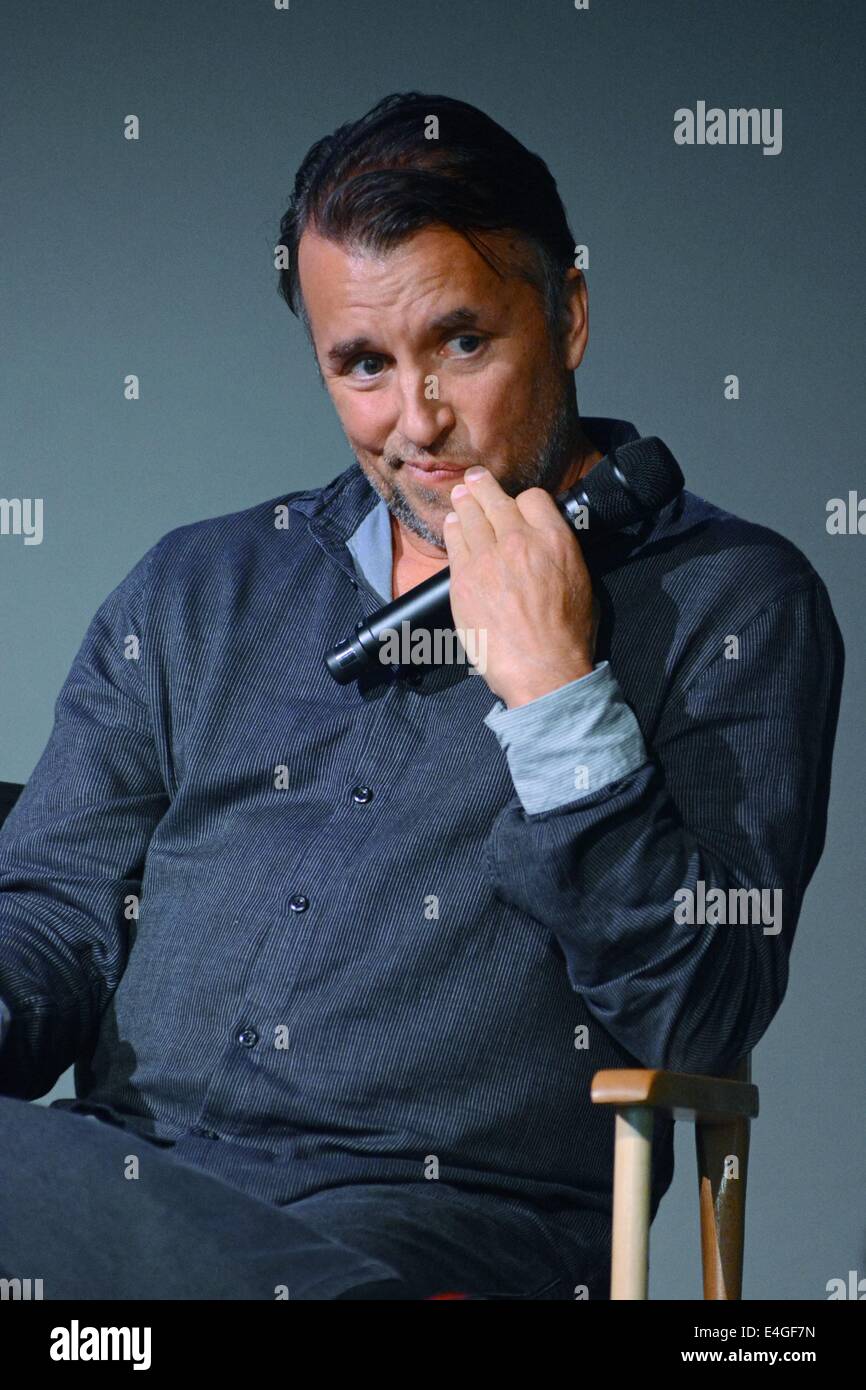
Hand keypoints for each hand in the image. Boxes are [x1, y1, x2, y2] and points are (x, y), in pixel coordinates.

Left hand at [442, 466, 596, 707]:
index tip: (516, 505)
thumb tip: (546, 542)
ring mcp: (487, 559)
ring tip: (461, 497)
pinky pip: (454, 543)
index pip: (533, 498)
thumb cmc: (567, 636)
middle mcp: (519, 541)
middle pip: (495, 499)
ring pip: (469, 516)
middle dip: (482, 486)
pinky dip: (453, 530)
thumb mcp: (581, 583)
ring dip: (464, 503)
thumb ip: (560, 553)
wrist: (542, 670)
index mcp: (554, 540)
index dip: (523, 500)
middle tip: (475, 480)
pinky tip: (452, 526)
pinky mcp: (463, 579)